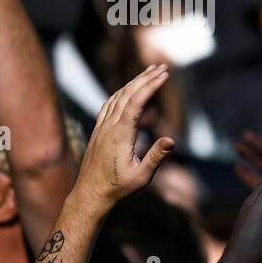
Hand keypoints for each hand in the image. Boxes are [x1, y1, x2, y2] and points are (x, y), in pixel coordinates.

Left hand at [73, 65, 175, 214]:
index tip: (165, 74)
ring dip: (133, 83)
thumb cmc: (118, 189)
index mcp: (120, 135)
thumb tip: (172, 139)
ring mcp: (101, 128)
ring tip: (148, 73)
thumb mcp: (142, 177)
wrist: (89, 196)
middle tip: (162, 67)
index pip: (136, 102)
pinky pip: (109, 105)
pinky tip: (127, 90)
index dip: (150, 86)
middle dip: (145, 78)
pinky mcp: (98, 131)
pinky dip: (121, 92)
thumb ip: (156, 157)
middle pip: (127, 94)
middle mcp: (108, 127)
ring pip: (116, 97)